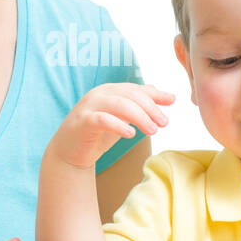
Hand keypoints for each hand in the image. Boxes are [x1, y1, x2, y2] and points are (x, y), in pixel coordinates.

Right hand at [46, 83, 174, 169]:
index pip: (136, 88)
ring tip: (153, 130)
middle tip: (164, 123)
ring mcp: (89, 106)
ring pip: (119, 105)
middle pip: (130, 95)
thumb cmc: (98, 133)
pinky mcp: (82, 121)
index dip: (155, 94)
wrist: (69, 151)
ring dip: (140, 117)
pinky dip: (118, 125)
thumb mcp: (122, 118)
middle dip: (150, 108)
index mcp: (110, 90)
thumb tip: (166, 95)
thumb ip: (140, 105)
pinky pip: (102, 120)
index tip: (171, 102)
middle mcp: (99, 94)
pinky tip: (131, 134)